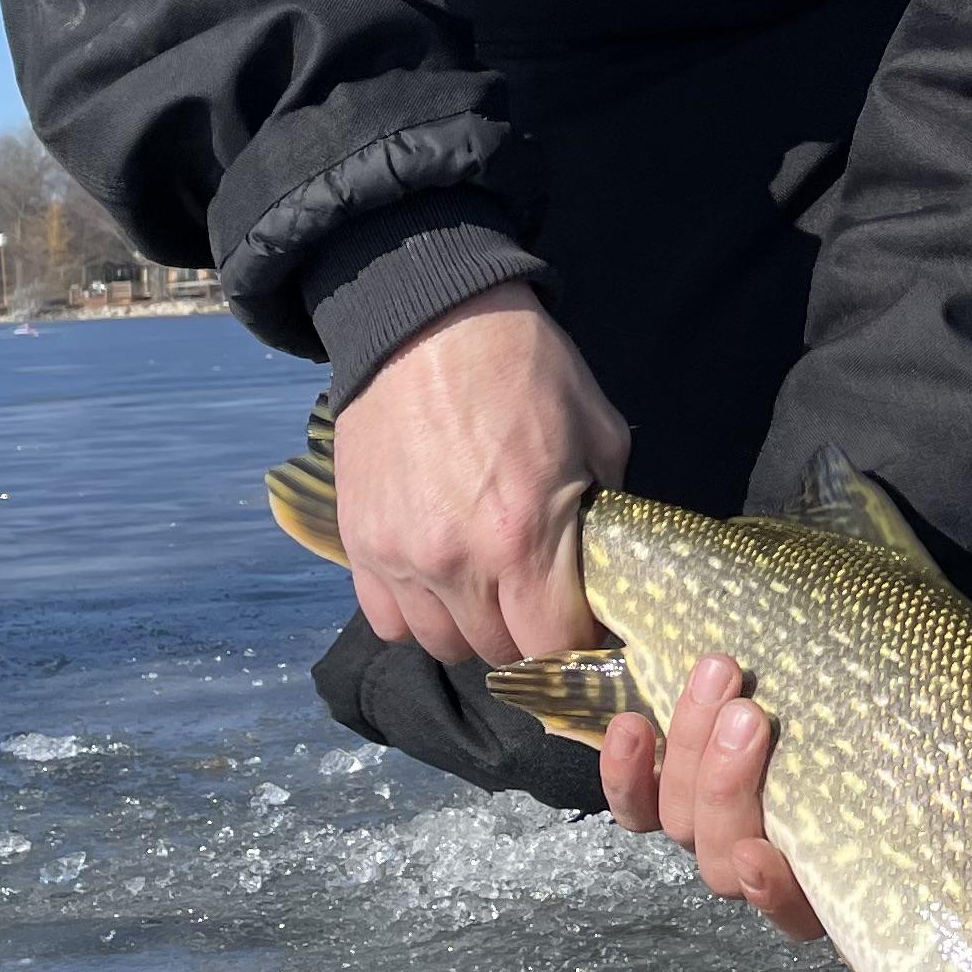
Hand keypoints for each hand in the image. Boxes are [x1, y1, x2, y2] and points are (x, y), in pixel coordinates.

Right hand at [329, 280, 629, 664]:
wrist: (425, 320)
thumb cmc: (524, 368)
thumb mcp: (599, 432)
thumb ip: (608, 513)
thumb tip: (612, 568)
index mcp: (523, 540)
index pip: (555, 645)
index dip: (580, 640)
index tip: (587, 620)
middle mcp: (456, 564)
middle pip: (499, 651)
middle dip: (529, 630)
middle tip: (540, 593)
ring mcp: (399, 558)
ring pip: (441, 642)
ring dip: (471, 626)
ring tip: (488, 585)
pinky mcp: (359, 544)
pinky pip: (388, 619)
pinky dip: (417, 611)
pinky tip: (438, 576)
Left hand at [604, 638, 971, 940]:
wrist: (818, 663)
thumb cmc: (907, 705)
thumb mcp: (968, 697)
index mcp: (835, 869)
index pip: (796, 907)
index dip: (776, 888)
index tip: (776, 849)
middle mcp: (765, 859)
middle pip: (721, 858)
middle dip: (728, 787)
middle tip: (750, 707)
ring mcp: (707, 820)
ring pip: (674, 823)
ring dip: (687, 754)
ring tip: (714, 675)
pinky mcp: (659, 780)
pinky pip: (627, 801)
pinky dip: (621, 769)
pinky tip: (631, 720)